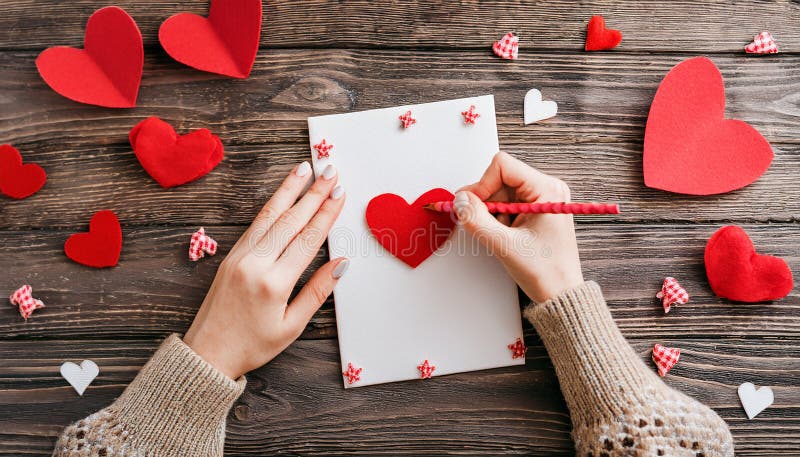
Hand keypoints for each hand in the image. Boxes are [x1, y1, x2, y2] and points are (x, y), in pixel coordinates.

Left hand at [184, 162, 347, 378]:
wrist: (208, 353)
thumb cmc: (252, 346)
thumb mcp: (292, 326)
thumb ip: (317, 292)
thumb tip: (340, 264)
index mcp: (273, 283)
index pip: (307, 239)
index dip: (326, 213)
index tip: (340, 192)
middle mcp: (255, 264)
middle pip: (290, 220)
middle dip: (313, 193)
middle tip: (330, 170)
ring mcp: (240, 256)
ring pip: (270, 216)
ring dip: (289, 189)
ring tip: (305, 168)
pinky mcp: (231, 255)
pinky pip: (255, 224)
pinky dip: (271, 205)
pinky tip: (282, 193)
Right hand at [456, 152, 583, 302]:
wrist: (561, 293)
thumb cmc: (546, 271)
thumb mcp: (505, 246)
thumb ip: (477, 220)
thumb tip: (459, 201)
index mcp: (547, 190)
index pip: (502, 166)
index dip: (482, 185)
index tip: (473, 207)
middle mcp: (546, 188)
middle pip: (499, 179)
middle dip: (486, 202)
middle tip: (484, 225)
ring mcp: (541, 198)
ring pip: (500, 192)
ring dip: (492, 213)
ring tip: (503, 235)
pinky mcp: (535, 209)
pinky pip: (506, 204)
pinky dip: (498, 219)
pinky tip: (506, 235)